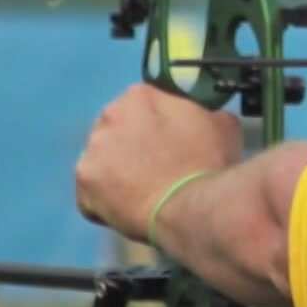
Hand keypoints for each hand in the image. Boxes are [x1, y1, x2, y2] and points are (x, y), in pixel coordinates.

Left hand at [74, 83, 243, 240]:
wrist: (193, 205)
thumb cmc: (209, 162)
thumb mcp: (222, 124)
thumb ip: (204, 113)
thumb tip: (205, 116)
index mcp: (140, 95)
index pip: (140, 108)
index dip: (154, 129)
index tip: (165, 146)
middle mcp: (109, 115)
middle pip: (116, 133)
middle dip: (130, 149)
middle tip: (154, 171)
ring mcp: (93, 148)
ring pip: (102, 163)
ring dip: (116, 176)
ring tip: (143, 195)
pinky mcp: (84, 182)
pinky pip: (91, 196)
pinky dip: (106, 205)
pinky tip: (130, 211)